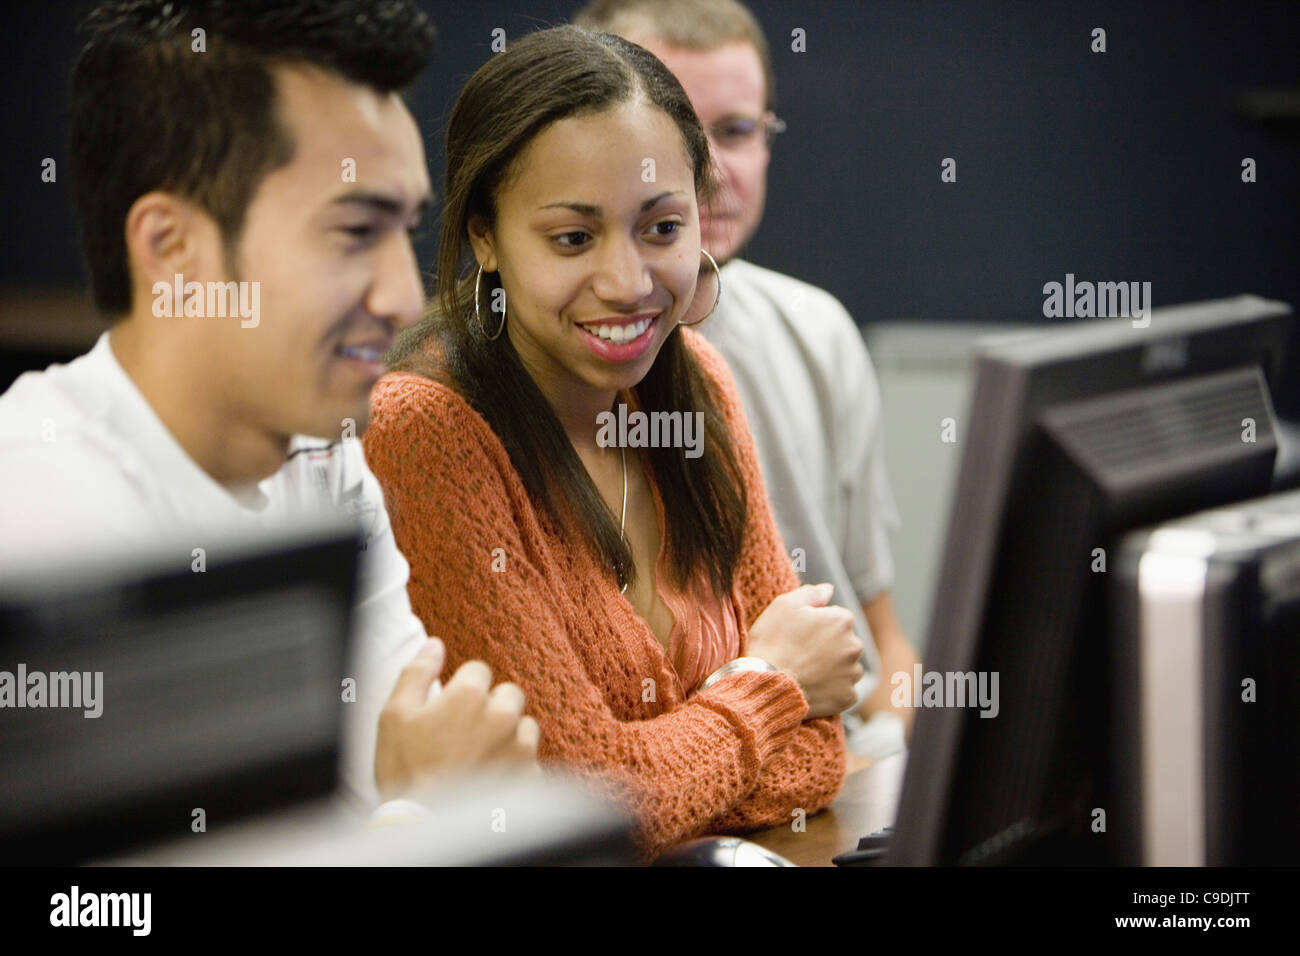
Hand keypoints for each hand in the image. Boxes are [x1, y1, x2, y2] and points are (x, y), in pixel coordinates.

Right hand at [374, 639, 539, 799]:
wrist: (423, 824)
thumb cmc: (405, 771)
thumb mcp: (394, 715)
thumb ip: (417, 672)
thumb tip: (434, 645)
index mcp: (471, 695)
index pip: (478, 670)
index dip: (461, 687)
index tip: (449, 708)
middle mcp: (503, 716)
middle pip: (509, 694)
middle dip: (492, 706)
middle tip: (466, 732)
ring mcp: (520, 748)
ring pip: (524, 726)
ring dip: (508, 734)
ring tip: (479, 756)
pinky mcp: (529, 776)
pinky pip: (530, 761)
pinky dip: (516, 765)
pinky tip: (493, 776)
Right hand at [747, 583, 863, 718]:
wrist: (766, 684)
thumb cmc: (773, 642)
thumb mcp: (784, 605)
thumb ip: (811, 593)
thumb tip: (829, 589)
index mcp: (842, 620)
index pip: (837, 618)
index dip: (816, 625)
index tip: (799, 634)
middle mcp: (854, 646)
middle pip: (844, 642)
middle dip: (828, 646)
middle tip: (801, 654)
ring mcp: (852, 673)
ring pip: (847, 667)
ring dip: (833, 668)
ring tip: (806, 672)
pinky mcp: (847, 697)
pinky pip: (844, 691)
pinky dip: (832, 690)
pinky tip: (813, 687)